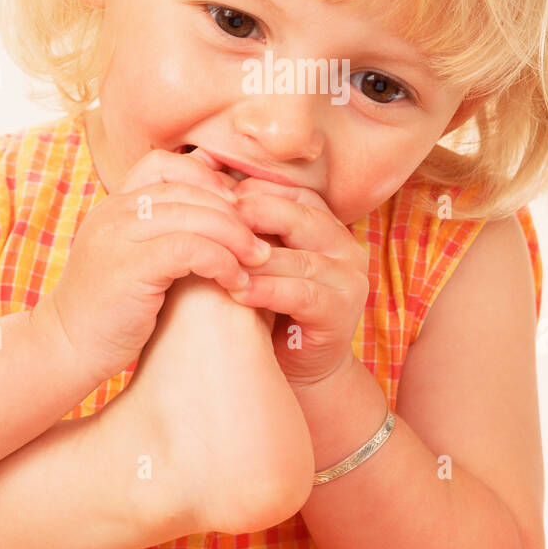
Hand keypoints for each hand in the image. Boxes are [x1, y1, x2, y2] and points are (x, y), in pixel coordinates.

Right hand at [32, 147, 272, 384]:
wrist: (64, 351)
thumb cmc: (111, 312)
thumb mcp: (135, 261)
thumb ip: (165, 235)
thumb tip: (222, 221)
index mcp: (114, 205)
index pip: (165, 163)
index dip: (207, 178)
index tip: (235, 209)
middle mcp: (113, 211)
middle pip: (189, 187)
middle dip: (234, 211)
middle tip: (263, 238)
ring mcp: (118, 236)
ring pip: (196, 215)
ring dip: (236, 236)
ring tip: (260, 260)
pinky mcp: (129, 267)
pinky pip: (191, 248)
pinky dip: (223, 261)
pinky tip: (238, 282)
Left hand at [221, 177, 369, 387]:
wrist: (293, 369)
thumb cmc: (266, 308)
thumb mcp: (257, 260)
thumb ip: (244, 226)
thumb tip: (198, 179)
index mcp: (324, 222)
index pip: (288, 190)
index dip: (248, 192)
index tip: (206, 197)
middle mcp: (343, 243)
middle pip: (296, 215)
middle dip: (250, 217)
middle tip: (208, 222)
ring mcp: (349, 276)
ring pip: (298, 256)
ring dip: (253, 259)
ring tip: (216, 260)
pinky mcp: (343, 309)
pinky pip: (303, 293)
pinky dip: (269, 290)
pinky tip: (238, 292)